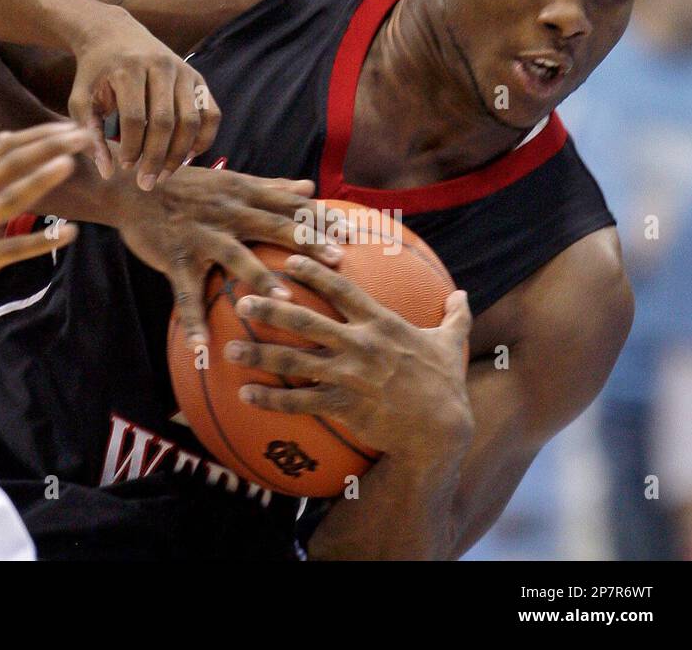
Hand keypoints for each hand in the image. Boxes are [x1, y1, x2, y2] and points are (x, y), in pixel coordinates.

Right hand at [0, 121, 89, 310]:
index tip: (69, 125)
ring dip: (39, 181)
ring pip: (9, 200)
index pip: (6, 149)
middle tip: (81, 134)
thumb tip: (6, 136)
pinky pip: (12, 248)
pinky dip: (41, 240)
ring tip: (69, 165)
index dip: (38, 135)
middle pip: (10, 165)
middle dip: (47, 147)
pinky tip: (69, 232)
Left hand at [66, 5, 219, 188]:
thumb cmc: (94, 72)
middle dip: (156, 157)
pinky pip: (210, 112)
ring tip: (164, 174)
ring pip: (191, 120)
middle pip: (165, 121)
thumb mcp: (81, 98)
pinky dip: (204, 138)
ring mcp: (183, 70)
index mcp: (128, 68)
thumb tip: (108, 173)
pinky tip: (188, 157)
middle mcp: (160, 65)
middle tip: (147, 182)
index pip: (134, 118)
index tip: (123, 167)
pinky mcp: (197, 77)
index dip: (130, 147)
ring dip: (179, 154)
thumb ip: (90, 134)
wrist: (113, 33)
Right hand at [107, 163, 333, 346]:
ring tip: (285, 304)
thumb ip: (269, 186)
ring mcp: (201, 235)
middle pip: (273, 226)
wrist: (130, 187)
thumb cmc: (183, 186)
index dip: (320, 216)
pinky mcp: (176, 257)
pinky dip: (192, 322)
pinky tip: (202, 351)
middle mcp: (226, 211)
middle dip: (306, 243)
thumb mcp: (228, 181)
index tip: (351, 231)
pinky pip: (186, 294)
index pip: (288, 203)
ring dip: (260, 280)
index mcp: (242, 193)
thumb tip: (308, 186)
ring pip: (236, 258)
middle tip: (337, 262)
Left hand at [229, 255, 473, 456]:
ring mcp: (349, 376)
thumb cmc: (446, 386)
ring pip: (295, 360)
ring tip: (228, 348)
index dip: (312, 271)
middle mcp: (360, 345)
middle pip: (307, 320)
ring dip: (259, 353)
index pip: (341, 289)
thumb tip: (464, 293)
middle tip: (240, 297)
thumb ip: (454, 316)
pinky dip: (270, 397)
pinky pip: (299, 401)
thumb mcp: (451, 344)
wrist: (442, 433)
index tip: (285, 257)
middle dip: (271, 307)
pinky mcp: (342, 406)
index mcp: (381, 323)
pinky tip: (245, 393)